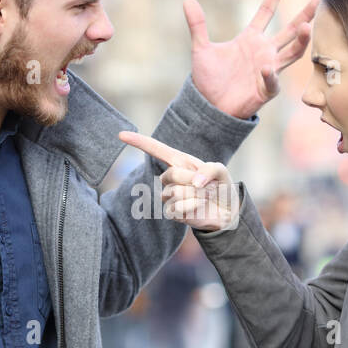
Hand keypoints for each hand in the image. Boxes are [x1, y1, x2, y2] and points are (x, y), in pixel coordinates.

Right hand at [117, 131, 239, 232]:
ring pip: (174, 193)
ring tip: (205, 196)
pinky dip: (193, 207)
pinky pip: (177, 208)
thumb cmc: (221, 186)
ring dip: (196, 195)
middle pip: (170, 175)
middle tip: (208, 185)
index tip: (121, 135)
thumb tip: (195, 182)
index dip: (139, 142)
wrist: (226, 211)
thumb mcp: (221, 171)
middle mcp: (171, 178)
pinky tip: (200, 206)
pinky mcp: (172, 212)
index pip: (156, 149)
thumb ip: (210, 169)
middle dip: (191, 180)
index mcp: (180, 162)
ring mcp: (169, 195)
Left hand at [187, 0, 316, 119]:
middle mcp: (264, 52)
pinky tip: (266, 68)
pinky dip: (270, 75)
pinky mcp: (265, 90)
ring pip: (292, 53)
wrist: (208, 107)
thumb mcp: (201, 49)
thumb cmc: (209, 80)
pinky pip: (272, 81)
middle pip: (289, 30)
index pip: (266, 12)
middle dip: (304, 15)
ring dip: (300, 41)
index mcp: (250, 39)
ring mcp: (268, 70)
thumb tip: (187, 1)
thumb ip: (198, 26)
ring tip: (307, 26)